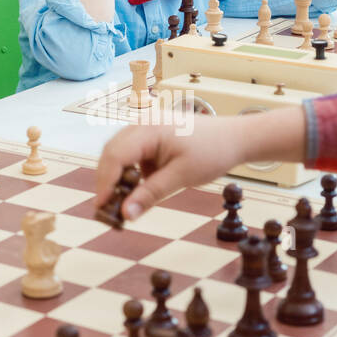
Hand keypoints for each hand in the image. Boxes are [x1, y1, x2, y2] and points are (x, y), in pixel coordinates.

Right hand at [95, 108, 305, 220]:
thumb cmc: (213, 151)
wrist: (234, 138)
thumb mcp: (181, 177)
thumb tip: (125, 214)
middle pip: (111, 153)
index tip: (103, 208)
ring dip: (116, 177)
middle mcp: (142, 122)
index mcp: (149, 128)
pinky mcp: (150, 135)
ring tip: (120, 203)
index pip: (115, 156)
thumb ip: (150, 194)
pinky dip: (129, 172)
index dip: (105, 183)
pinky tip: (137, 189)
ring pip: (118, 153)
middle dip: (106, 181)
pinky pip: (131, 153)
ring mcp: (145, 126)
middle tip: (108, 210)